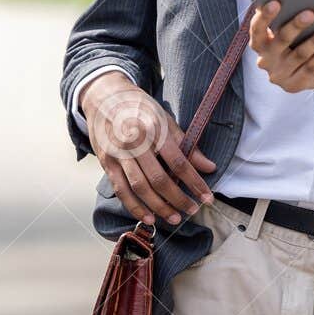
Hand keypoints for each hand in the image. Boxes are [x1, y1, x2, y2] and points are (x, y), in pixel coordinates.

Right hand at [79, 72, 216, 225]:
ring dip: (158, 207)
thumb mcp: (165, 118)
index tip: (208, 197)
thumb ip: (186, 144)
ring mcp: (118, 154)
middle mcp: (135, 142)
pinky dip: (135, 206)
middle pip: (159, 179)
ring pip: (140, 188)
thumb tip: (209, 167)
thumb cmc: (139, 107)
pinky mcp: (106, 163)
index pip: (179, 162)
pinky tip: (148, 217)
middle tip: (192, 210)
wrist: (104, 96)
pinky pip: (121, 190)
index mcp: (154, 129)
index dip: (195, 182)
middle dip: (178, 199)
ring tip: (174, 218)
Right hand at [248, 0, 313, 104]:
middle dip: (295, 26)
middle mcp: (265, 60)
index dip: (265, 16)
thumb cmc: (296, 41)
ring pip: (299, 55)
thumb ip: (286, 17)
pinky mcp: (295, 85)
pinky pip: (311, 68)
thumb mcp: (287, 31)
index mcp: (259, 43)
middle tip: (311, 13)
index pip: (257, 28)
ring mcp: (280, 74)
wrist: (307, 73)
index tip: (276, 2)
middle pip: (280, 41)